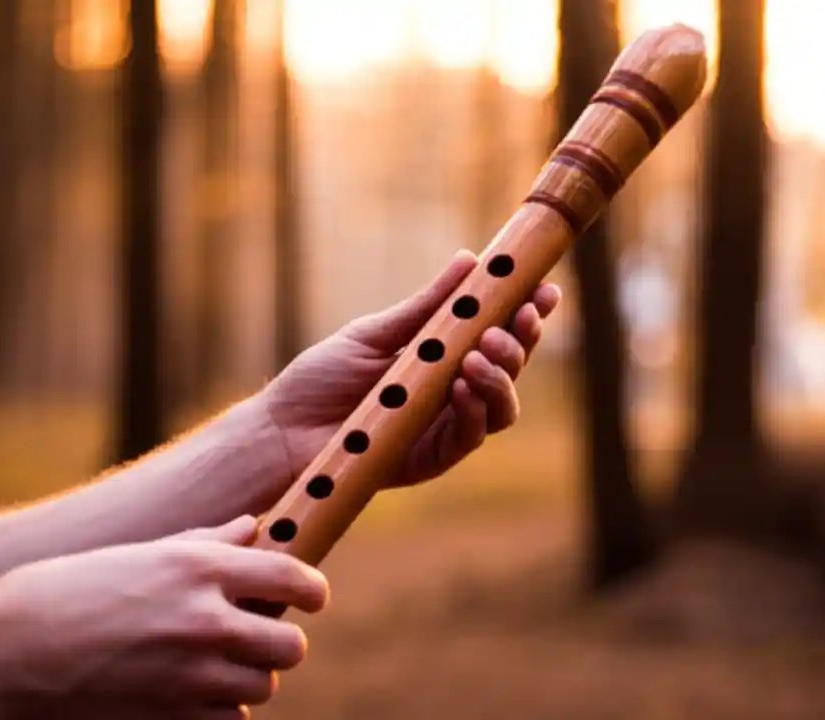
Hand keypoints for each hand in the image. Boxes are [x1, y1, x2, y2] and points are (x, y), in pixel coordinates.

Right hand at [0, 516, 327, 717]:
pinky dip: (221, 712)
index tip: (313, 596)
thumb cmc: (62, 591)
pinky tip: (193, 696)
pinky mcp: (173, 719)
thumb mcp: (137, 553)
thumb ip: (204, 542)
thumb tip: (252, 529)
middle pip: (289, 644)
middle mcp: (204, 620)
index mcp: (197, 567)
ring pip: (263, 687)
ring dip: (247, 678)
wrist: (2, 654)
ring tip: (214, 666)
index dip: (312, 589)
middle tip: (255, 637)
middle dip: (277, 642)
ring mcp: (191, 675)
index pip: (292, 577)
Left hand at [262, 250, 560, 487]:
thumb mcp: (375, 333)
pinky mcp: (431, 458)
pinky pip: (469, 436)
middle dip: (523, 341)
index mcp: (444, 357)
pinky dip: (474, 410)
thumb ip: (425, 307)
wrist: (281, 430)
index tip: (543, 288)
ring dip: (503, 377)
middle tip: (517, 320)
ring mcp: (445, 427)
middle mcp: (453, 393)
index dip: (526, 313)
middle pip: (510, 369)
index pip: (499, 333)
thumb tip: (468, 261)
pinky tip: (464, 386)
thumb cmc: (321, 379)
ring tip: (483, 353)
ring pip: (501, 407)